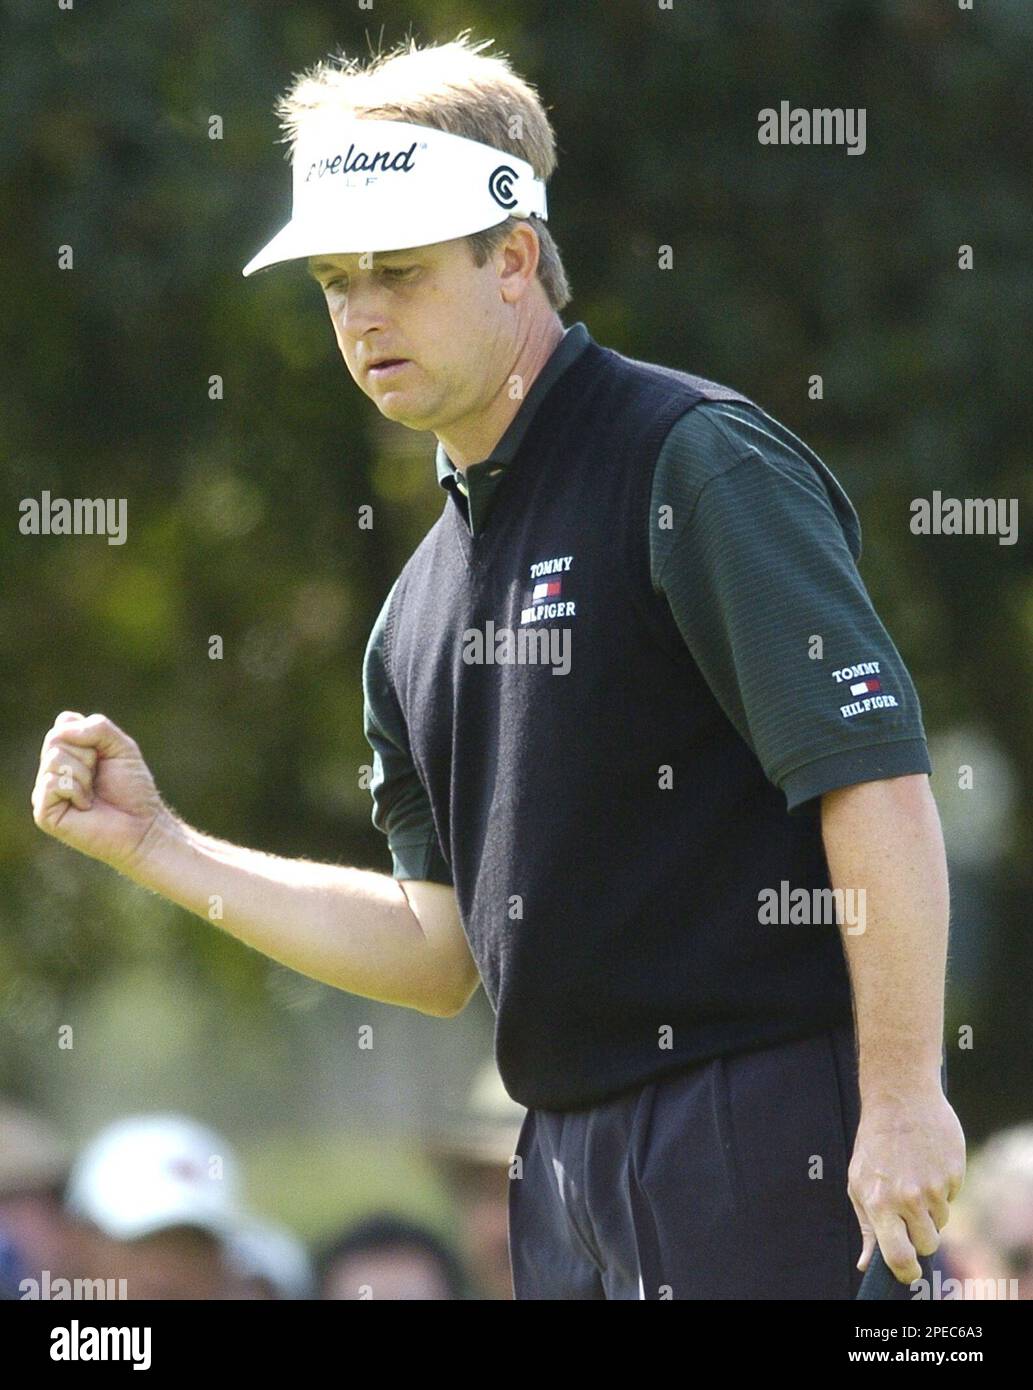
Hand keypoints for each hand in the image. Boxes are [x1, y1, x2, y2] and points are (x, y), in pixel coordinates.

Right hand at [31, 711, 171, 873]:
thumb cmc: (132, 788)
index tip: (104, 756)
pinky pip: (52, 783)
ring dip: (84, 774)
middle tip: (100, 777)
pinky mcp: (44, 812)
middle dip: (87, 754)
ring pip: (54, 759)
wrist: (142, 825)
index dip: (89, 734)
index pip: (64, 723)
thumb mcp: (122, 746)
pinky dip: (77, 790)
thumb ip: (97, 727)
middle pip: (56, 738)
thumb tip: (62, 730)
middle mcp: (52, 770)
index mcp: (68, 752)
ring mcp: (45, 791)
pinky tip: (86, 806)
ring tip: (93, 793)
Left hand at [848, 1086, 965, 1285]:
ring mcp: (934, 1187)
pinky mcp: (954, 1174)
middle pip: (927, 1244)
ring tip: (915, 1178)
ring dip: (931, 1210)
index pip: (898, 1257)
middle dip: (920, 1236)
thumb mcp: (858, 1182)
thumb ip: (866, 1226)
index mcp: (879, 1203)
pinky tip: (927, 1164)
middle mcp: (908, 1198)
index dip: (905, 1271)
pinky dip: (942, 1188)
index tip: (908, 1271)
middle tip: (909, 1212)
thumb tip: (865, 1264)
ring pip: (941, 1222)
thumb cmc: (874, 1144)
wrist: (900, 1100)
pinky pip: (952, 1197)